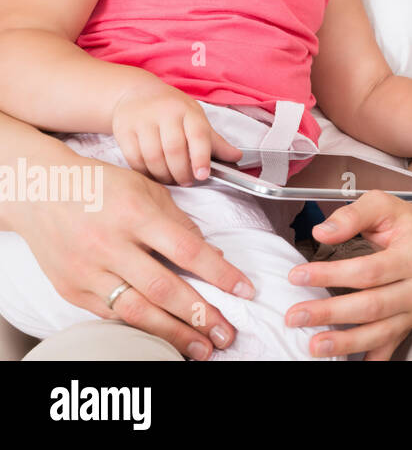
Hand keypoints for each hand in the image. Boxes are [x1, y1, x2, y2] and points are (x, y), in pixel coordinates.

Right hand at [12, 156, 255, 359]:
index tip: (245, 291)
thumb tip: (214, 257)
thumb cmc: (103, 186)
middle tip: (226, 334)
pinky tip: (163, 337)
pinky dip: (141, 328)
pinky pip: (112, 316)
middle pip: (163, 288)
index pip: (188, 251)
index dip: (220, 274)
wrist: (43, 191)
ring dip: (173, 334)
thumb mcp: (148, 190)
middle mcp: (111, 245)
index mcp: (136, 214)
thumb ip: (181, 224)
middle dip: (199, 316)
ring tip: (200, 348)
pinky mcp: (71, 289)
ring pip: (136, 311)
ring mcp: (88, 270)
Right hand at [110, 79, 241, 184]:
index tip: (202, 175)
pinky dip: (145, 171)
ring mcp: (142, 121)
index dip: (201, 157)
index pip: (198, 135)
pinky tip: (153, 174)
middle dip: (182, 172)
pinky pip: (134, 158)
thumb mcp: (196, 118)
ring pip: (153, 156)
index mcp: (188, 110)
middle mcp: (165, 113)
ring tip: (171, 179)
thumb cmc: (172, 109)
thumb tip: (236, 157)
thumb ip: (214, 141)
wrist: (136, 93)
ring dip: (163, 175)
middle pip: (174, 149)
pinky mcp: (123, 130)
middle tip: (187, 181)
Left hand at [282, 189, 411, 360]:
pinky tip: (346, 363)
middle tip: (294, 315)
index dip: (331, 275)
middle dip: (330, 313)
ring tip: (313, 345)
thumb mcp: (383, 205)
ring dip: (344, 342)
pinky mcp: (408, 326)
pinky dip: (368, 359)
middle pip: (372, 306)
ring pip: (379, 332)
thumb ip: (352, 215)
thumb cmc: (405, 224)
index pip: (369, 270)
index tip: (297, 276)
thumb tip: (322, 232)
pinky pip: (387, 348)